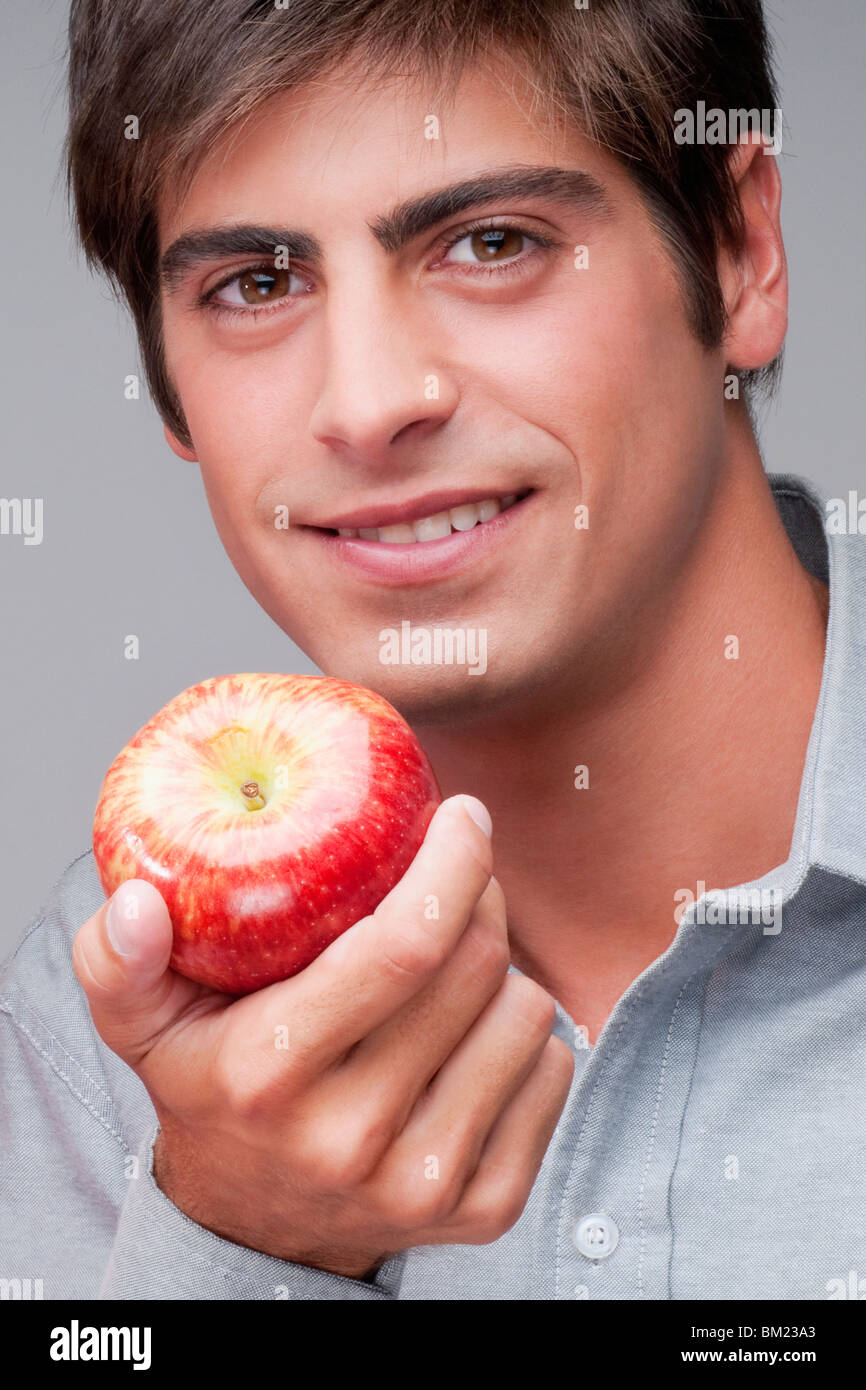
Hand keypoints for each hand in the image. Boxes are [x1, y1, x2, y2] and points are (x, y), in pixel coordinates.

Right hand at [73, 795, 573, 1279]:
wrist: (258, 1230)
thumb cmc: (212, 1093)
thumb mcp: (144, 1025)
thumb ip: (118, 961)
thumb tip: (137, 902)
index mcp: (271, 1074)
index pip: (402, 947)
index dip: (452, 864)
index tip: (464, 815)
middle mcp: (351, 1138)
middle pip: (475, 967)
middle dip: (479, 896)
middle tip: (454, 877)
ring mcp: (424, 1182)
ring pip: (525, 1014)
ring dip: (502, 967)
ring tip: (452, 968)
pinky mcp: (485, 1209)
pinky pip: (554, 1073)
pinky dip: (526, 1035)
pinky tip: (473, 1034)